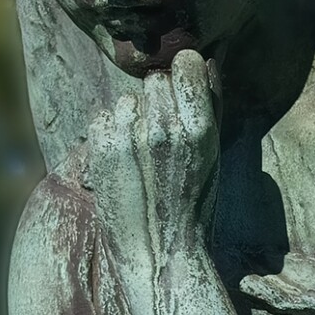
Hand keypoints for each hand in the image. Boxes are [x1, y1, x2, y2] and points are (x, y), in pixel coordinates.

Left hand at [84, 47, 218, 297]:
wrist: (159, 254)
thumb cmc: (193, 206)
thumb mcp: (214, 156)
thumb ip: (210, 106)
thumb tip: (205, 61)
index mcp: (199, 129)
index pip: (185, 63)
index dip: (183, 74)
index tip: (182, 91)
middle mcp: (164, 128)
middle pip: (155, 81)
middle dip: (158, 102)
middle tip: (161, 138)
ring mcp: (129, 138)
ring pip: (127, 99)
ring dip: (132, 119)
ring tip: (141, 155)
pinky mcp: (101, 149)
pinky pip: (103, 117)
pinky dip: (110, 133)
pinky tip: (123, 161)